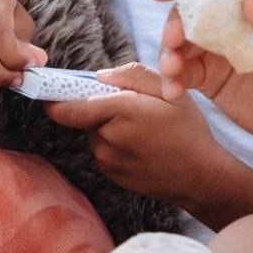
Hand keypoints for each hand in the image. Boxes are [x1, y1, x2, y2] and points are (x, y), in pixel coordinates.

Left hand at [45, 65, 225, 207]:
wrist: (202, 178)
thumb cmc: (188, 130)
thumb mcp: (169, 90)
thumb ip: (132, 75)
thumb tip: (98, 76)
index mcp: (119, 112)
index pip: (65, 108)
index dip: (54, 98)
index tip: (51, 90)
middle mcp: (107, 138)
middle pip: (85, 116)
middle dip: (99, 108)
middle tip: (132, 107)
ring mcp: (108, 161)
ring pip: (96, 134)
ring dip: (109, 127)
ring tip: (143, 130)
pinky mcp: (112, 175)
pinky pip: (104, 151)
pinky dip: (116, 145)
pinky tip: (142, 146)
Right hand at [149, 0, 252, 135]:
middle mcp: (233, 17)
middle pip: (191, 10)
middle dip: (174, 22)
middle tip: (173, 41)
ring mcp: (219, 48)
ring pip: (181, 42)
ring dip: (169, 52)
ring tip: (171, 71)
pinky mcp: (211, 78)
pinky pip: (183, 74)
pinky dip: (172, 80)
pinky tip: (173, 92)